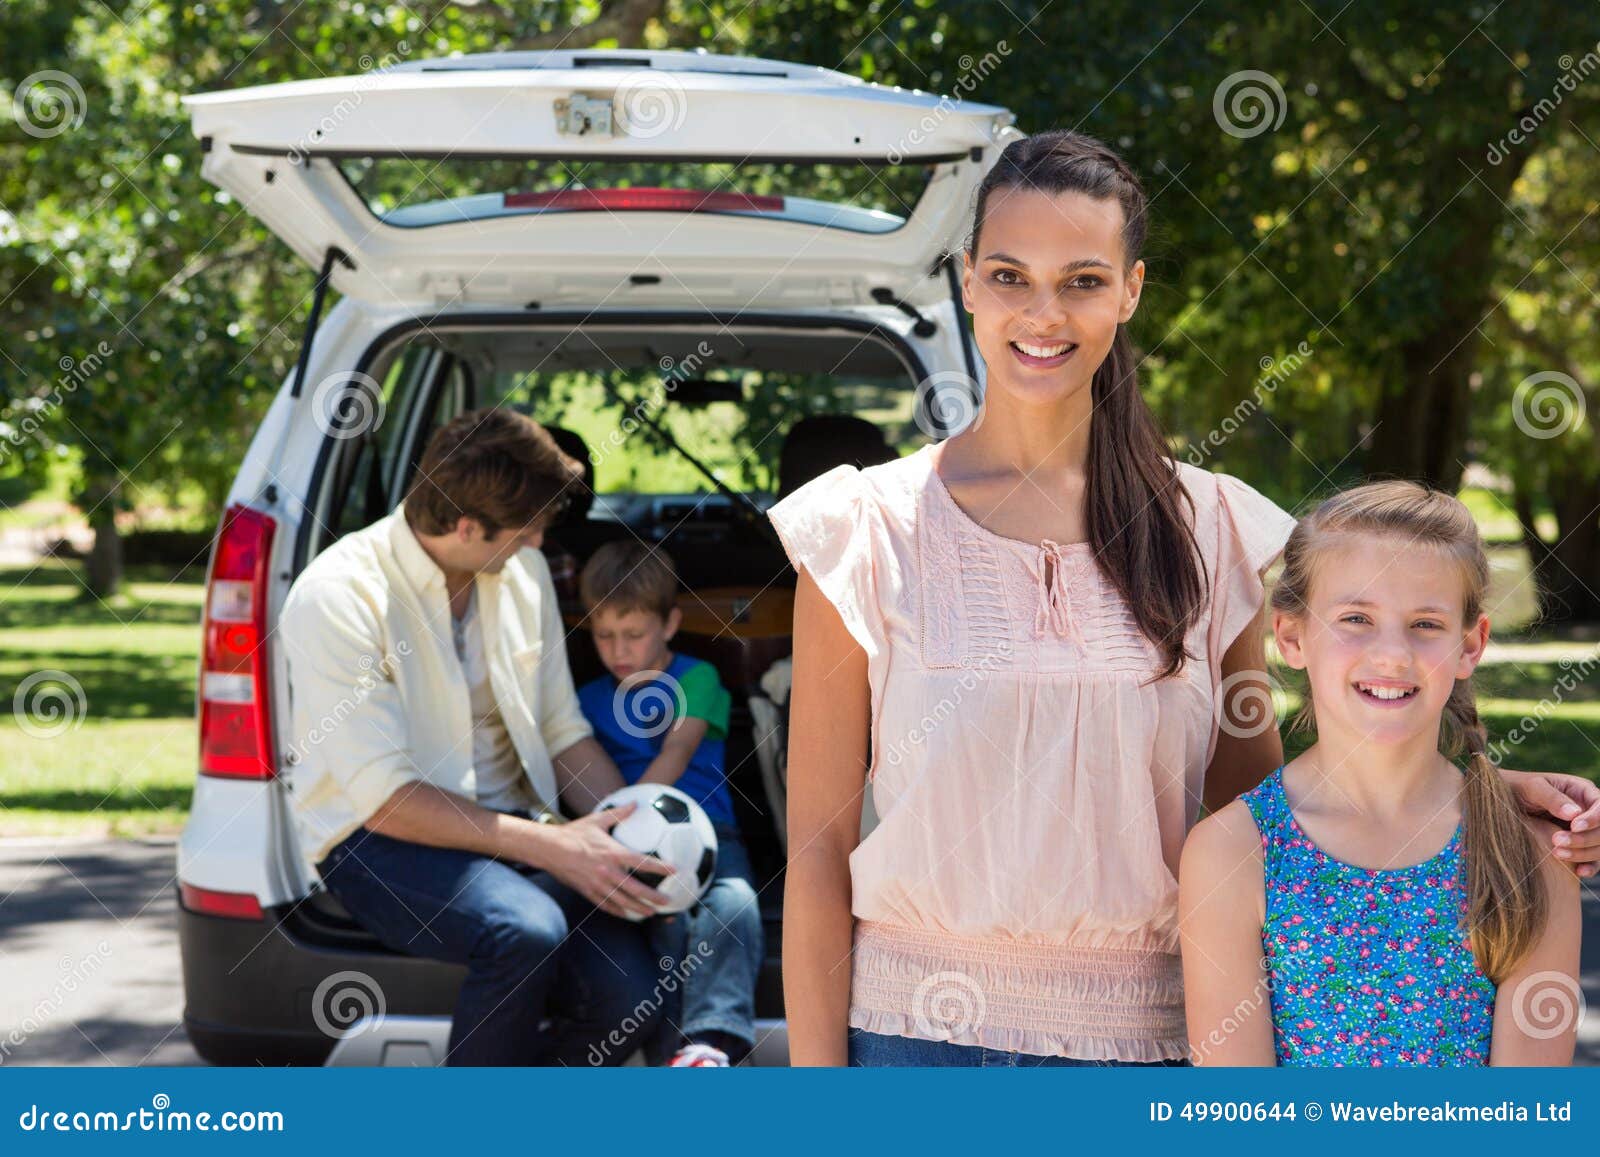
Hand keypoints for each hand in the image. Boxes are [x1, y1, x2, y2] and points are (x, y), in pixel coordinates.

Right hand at [542, 804, 675, 917]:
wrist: (549, 849)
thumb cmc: (573, 833)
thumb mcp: (597, 820)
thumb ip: (618, 813)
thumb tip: (635, 803)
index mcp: (612, 853)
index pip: (641, 862)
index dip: (659, 867)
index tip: (674, 870)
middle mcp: (607, 871)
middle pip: (635, 888)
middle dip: (653, 897)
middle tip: (668, 902)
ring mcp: (597, 884)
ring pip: (622, 901)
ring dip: (638, 908)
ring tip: (651, 913)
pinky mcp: (587, 892)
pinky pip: (606, 905)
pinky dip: (618, 912)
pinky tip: (627, 915)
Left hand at [1500, 768, 1599, 877]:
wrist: (1501, 803)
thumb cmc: (1517, 788)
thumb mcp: (1531, 788)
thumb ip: (1552, 798)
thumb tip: (1574, 814)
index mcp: (1582, 791)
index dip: (1593, 819)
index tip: (1574, 827)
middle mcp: (1588, 811)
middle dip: (1584, 838)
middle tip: (1556, 841)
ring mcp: (1585, 830)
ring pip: (1599, 846)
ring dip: (1584, 853)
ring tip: (1557, 853)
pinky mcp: (1578, 845)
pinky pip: (1593, 859)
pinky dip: (1589, 866)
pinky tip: (1579, 872)